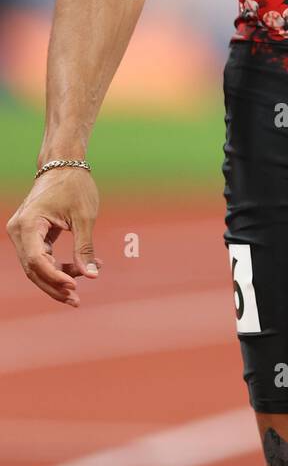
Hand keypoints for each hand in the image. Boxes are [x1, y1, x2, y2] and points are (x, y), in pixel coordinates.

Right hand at [6, 167, 102, 306]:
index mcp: (29, 224)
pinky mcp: (31, 235)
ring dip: (57, 279)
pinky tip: (80, 270)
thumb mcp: (85, 218)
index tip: (76, 286)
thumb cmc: (75, 186)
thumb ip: (85, 248)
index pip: (38, 260)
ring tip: (80, 287)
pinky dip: (58, 266)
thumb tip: (91, 276)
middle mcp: (19, 230)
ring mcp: (22, 234)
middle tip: (76, 300)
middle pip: (33, 269)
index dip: (55, 277)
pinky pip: (41, 258)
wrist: (64, 165)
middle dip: (54, 286)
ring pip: (36, 267)